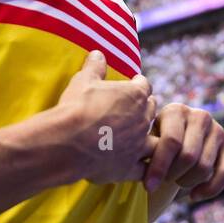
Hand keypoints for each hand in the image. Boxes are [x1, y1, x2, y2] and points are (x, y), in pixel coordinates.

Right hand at [56, 50, 157, 184]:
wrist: (67, 142)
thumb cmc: (76, 107)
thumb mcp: (83, 80)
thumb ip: (94, 67)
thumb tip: (97, 53)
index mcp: (135, 95)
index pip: (144, 85)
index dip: (138, 84)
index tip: (133, 84)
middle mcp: (143, 119)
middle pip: (152, 110)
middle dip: (144, 108)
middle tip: (134, 109)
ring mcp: (139, 145)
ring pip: (156, 140)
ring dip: (149, 137)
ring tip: (140, 138)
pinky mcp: (130, 167)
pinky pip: (146, 169)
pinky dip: (146, 167)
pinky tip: (141, 167)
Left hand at [141, 103, 223, 200]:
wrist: (176, 143)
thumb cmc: (155, 144)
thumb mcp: (148, 142)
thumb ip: (146, 150)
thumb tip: (139, 166)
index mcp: (176, 111)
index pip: (171, 142)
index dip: (159, 167)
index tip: (149, 186)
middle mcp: (200, 116)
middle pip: (189, 156)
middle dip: (173, 175)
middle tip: (164, 181)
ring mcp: (217, 129)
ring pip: (204, 167)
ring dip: (187, 183)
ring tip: (176, 181)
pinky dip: (209, 190)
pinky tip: (194, 196)